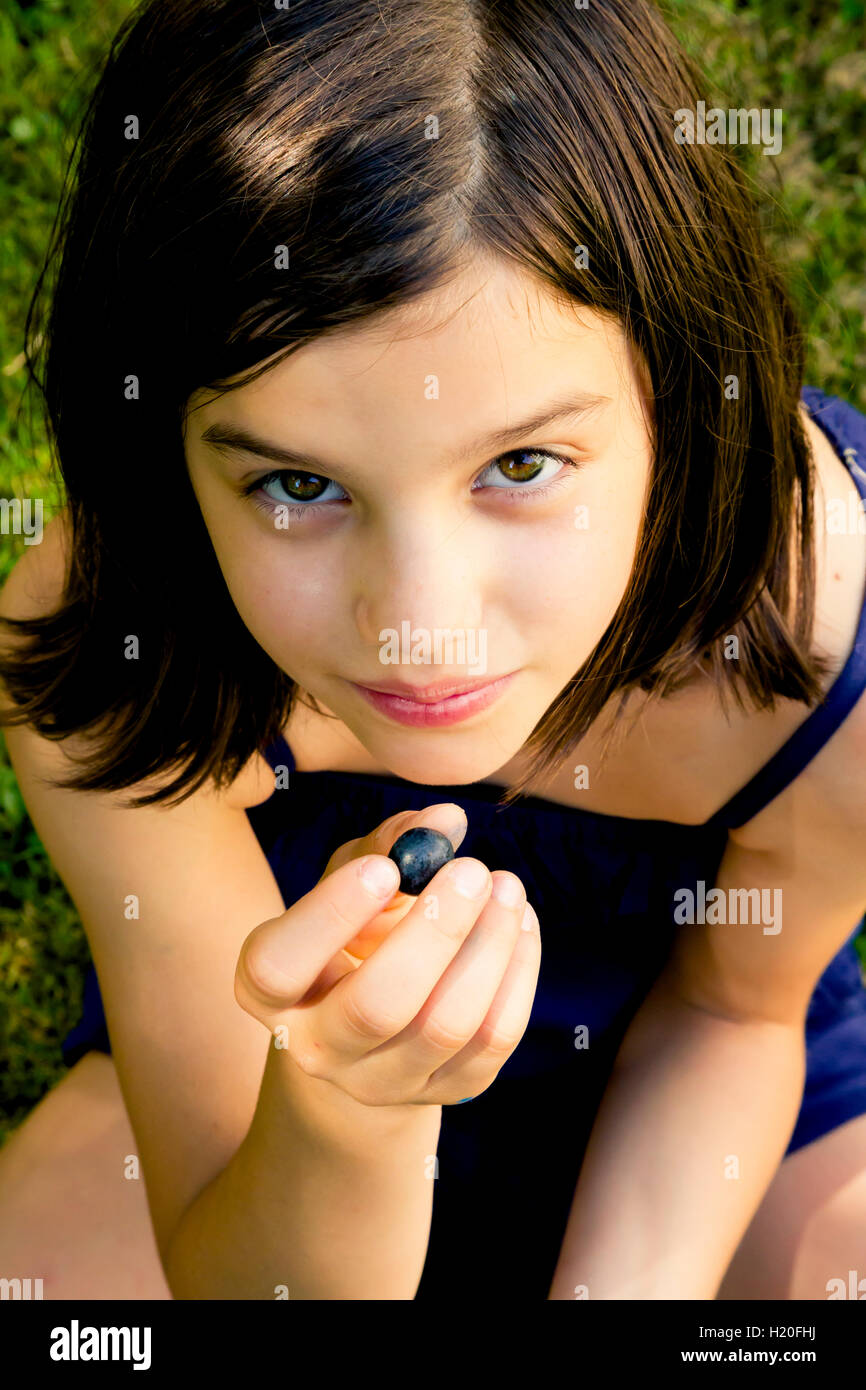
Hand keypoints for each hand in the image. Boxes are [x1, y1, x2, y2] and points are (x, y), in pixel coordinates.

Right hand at [235, 803, 540, 1106]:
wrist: (374, 1027)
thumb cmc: (354, 933)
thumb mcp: (350, 884)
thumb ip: (388, 845)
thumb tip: (444, 822)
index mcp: (272, 993)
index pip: (279, 967)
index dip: (328, 918)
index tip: (383, 868)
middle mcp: (318, 1049)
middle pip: (375, 1007)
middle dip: (434, 932)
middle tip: (472, 869)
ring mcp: (384, 1081)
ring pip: (445, 1025)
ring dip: (488, 947)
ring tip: (506, 886)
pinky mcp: (448, 1091)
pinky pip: (493, 1039)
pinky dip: (517, 974)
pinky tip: (522, 922)